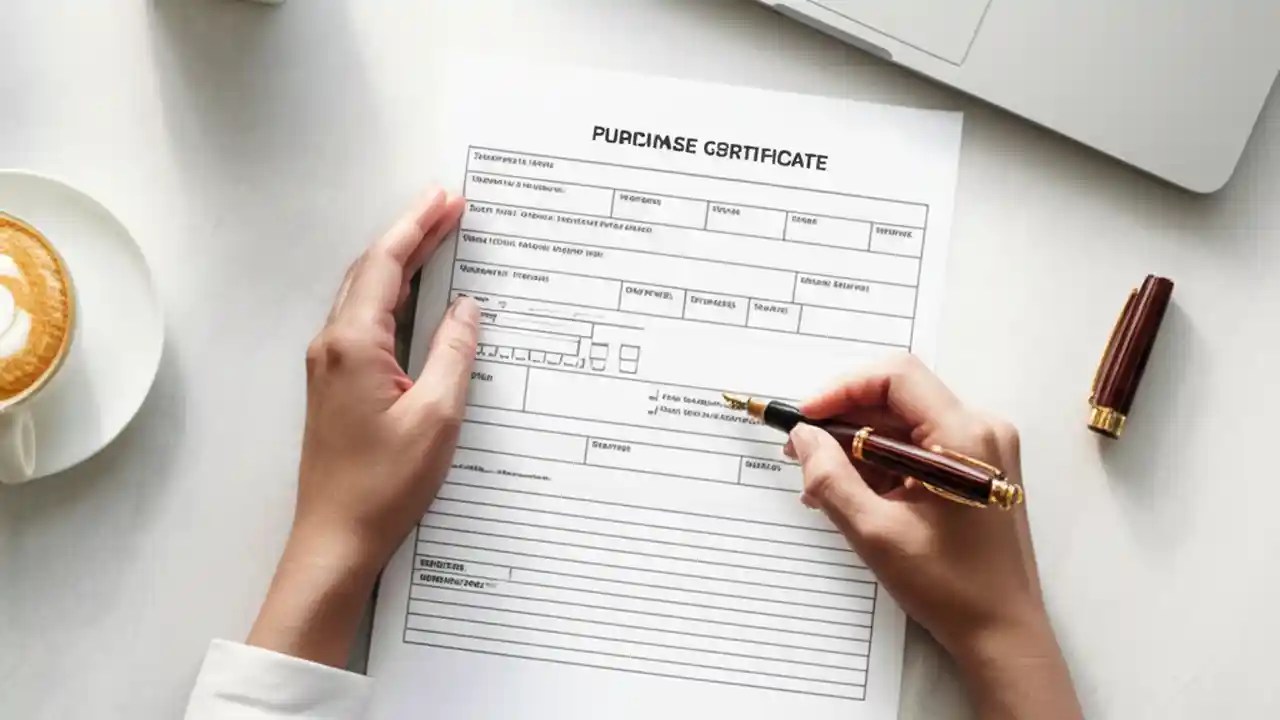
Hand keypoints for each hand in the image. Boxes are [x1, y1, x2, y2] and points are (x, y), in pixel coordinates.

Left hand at [247, 188, 477, 665]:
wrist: (335, 537)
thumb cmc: (382, 486)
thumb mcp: (437, 416)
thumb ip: (453, 354)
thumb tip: (466, 311)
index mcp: (354, 344)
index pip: (387, 265)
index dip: (418, 226)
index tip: (446, 200)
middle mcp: (333, 346)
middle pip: (373, 270)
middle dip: (411, 234)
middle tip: (448, 208)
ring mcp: (330, 365)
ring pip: (367, 294)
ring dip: (402, 262)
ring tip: (439, 240)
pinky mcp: (336, 384)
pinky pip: (367, 321)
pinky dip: (394, 295)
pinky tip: (419, 298)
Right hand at [786, 353, 1081, 718]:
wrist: (1004, 632)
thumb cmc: (952, 588)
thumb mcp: (876, 533)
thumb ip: (831, 479)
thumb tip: (804, 438)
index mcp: (965, 438)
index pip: (896, 377)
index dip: (842, 388)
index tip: (805, 417)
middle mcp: (981, 431)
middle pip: (898, 398)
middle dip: (844, 420)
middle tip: (800, 449)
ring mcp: (982, 449)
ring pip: (904, 423)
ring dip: (858, 446)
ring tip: (819, 482)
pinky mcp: (976, 469)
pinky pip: (918, 446)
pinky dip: (881, 463)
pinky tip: (851, 492)